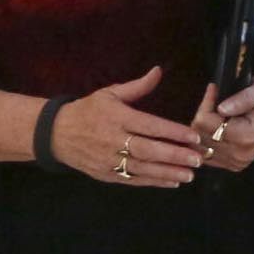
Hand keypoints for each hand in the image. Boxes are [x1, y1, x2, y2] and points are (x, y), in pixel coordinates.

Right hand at [54, 67, 206, 187]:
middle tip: (198, 159)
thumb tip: (159, 70)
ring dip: (167, 173)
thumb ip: (137, 86)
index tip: (193, 136)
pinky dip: (153, 182)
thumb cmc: (87, 111)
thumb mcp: (109, 94)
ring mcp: (108, 160)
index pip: (148, 126)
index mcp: (117, 118)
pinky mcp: (105, 174)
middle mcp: (113, 140)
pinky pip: (132, 180)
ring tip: (190, 174)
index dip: (172, 132)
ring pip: (141, 168)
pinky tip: (172, 182)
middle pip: (147, 150)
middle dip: (174, 155)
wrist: (55, 134)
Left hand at [193, 71, 253, 173]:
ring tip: (217, 113)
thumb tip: (221, 108)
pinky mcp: (234, 164)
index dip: (205, 104)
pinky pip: (206, 154)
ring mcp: (237, 161)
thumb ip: (242, 99)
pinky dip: (207, 140)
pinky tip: (217, 128)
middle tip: (216, 100)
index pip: (205, 122)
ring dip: (203, 128)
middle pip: (199, 135)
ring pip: (199, 145)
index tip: (214, 90)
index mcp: (246, 136)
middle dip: (203, 115)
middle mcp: (241, 153)